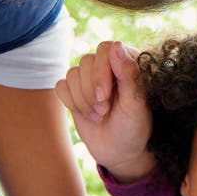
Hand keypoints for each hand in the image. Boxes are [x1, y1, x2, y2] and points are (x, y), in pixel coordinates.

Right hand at [56, 41, 154, 181]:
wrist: (120, 151)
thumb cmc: (134, 126)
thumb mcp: (136, 104)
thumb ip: (128, 73)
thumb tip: (116, 45)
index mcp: (128, 62)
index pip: (105, 49)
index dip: (100, 71)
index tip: (105, 96)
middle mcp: (108, 66)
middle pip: (85, 61)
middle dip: (91, 89)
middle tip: (104, 110)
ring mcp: (90, 78)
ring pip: (71, 74)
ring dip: (82, 99)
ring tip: (99, 114)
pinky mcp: (75, 92)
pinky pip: (61, 86)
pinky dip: (70, 102)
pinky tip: (86, 114)